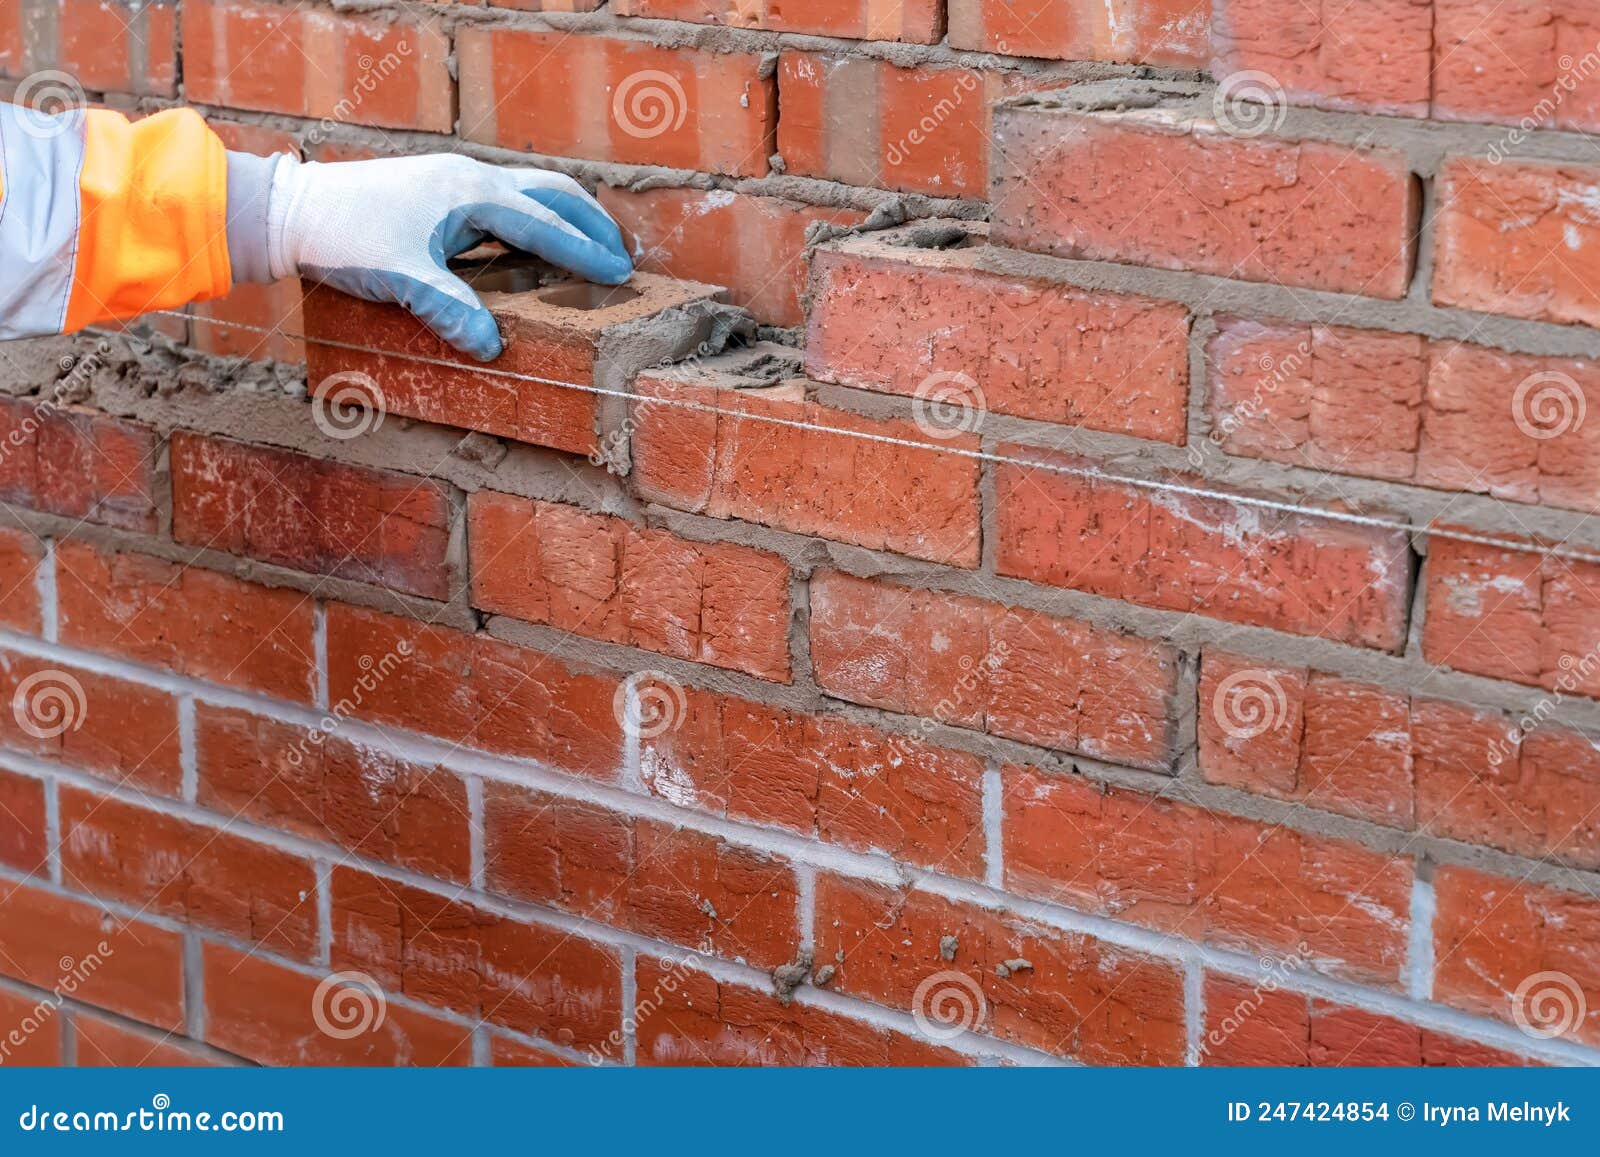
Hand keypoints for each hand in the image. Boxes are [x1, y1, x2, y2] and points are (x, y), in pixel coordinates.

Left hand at [265, 154, 632, 360]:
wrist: (290, 210)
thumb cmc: (343, 238)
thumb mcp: (402, 279)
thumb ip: (452, 311)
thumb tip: (494, 348)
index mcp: (471, 194)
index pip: (545, 225)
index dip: (584, 252)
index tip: (619, 274)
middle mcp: (469, 179)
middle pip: (550, 193)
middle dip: (590, 223)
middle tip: (620, 254)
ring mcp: (452, 181)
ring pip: (528, 191)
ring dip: (563, 217)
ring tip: (588, 247)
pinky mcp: (437, 192)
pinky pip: (503, 201)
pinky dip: (532, 220)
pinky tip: (529, 246)